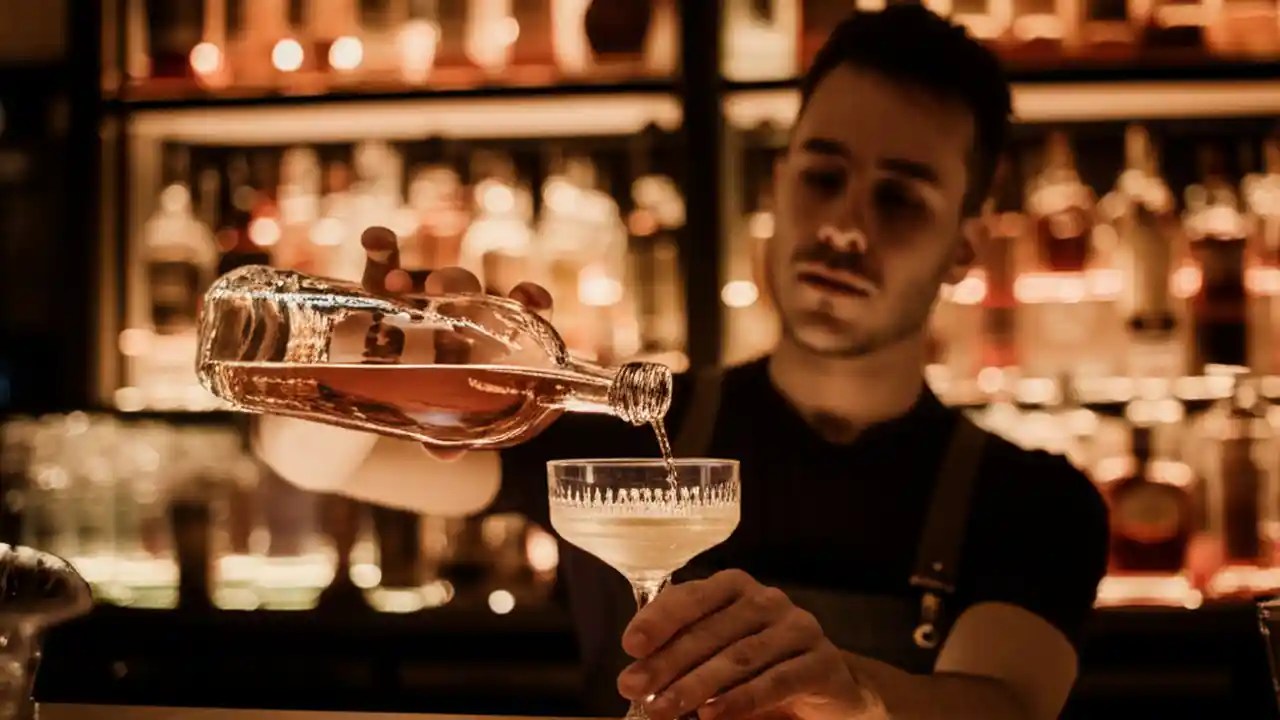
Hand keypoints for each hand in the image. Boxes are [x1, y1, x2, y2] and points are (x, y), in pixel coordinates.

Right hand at [359, 226, 552, 459]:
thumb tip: (447, 454)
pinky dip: (381, 247)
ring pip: (427, 277)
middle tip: (444, 288)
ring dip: (417, 275)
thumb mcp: (437, 420)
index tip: (531, 298)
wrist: (374, 387)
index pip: (519, 314)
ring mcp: (420, 297)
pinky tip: (375, 241)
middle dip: (461, 286)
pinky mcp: (379, 289)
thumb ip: (447, 435)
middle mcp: (458, 311)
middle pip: (470, 290)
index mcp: (484, 338)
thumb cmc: (423, 399)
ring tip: (399, 286)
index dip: (531, 302)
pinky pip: (382, 262)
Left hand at [617, 569, 873, 719]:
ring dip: (696, 685)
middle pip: (711, 630)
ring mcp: (798, 629)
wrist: (829, 690)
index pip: (692, 596)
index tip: (630, 646)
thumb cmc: (760, 670)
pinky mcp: (822, 663)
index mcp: (736, 589)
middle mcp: (768, 600)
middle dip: (667, 662)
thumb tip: (638, 676)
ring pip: (740, 657)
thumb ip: (685, 657)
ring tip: (663, 709)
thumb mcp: (718, 657)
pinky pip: (776, 681)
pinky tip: (711, 715)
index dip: (659, 619)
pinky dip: (740, 699)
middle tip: (634, 688)